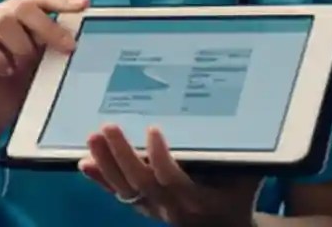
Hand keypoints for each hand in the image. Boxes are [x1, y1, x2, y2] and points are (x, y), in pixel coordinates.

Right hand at [0, 0, 88, 139]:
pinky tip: (5, 72)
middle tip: (68, 48)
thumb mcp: (41, 62)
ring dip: (20, 47)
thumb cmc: (18, 85)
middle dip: (47, 27)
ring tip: (24, 67)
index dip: (61, 0)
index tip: (84, 5)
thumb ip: (51, 43)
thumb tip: (76, 33)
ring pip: (0, 23)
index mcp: (14, 12)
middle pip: (21, 7)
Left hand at [79, 124, 263, 226]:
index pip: (172, 179)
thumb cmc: (238, 196)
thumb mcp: (246, 177)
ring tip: (93, 137)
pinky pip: (118, 195)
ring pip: (124, 189)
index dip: (159, 157)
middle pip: (140, 183)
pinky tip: (85, 162)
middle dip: (122, 155)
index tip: (152, 129)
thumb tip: (246, 121)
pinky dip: (101, 180)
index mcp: (198, 199)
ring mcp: (154, 210)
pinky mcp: (143, 208)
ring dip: (106, 163)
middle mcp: (172, 208)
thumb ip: (239, 156)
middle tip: (108, 126)